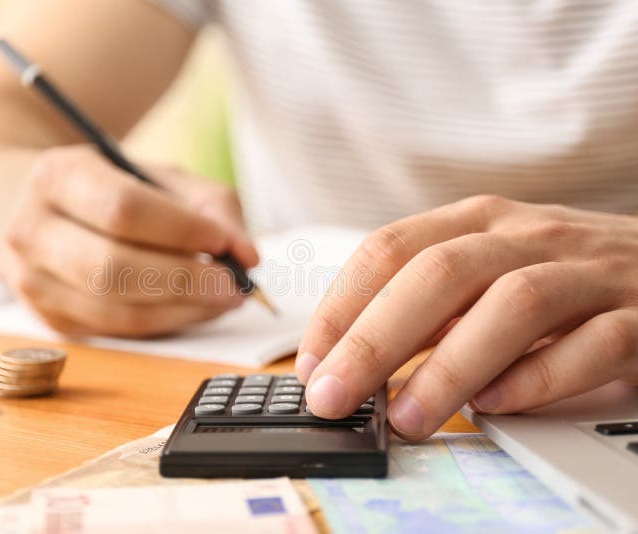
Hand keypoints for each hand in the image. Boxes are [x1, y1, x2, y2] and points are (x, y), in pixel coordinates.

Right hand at [0, 145, 257, 336]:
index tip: (226, 242)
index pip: (122, 210)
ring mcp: (31, 282)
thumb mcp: (158, 176)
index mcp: (57, 176)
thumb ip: (210, 205)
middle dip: (185, 281)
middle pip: (113, 268)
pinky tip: (193, 308)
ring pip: (116, 311)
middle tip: (234, 285)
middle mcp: (31, 230)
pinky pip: (118, 332)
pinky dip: (166, 323)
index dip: (182, 231)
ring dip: (182, 310)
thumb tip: (246, 255)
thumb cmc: (110, 188)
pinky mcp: (49, 320)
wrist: (36, 208)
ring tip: (223, 298)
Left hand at [296, 195, 637, 439]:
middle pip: (439, 273)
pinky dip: (537, 380)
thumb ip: (431, 307)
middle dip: (374, 338)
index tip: (310, 362)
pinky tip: (497, 407)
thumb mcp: (487, 271)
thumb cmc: (561, 275)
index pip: (391, 249)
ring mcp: (588, 272)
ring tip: (407, 419)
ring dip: (449, 366)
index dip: (342, 306)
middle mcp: (528, 237)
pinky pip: (591, 345)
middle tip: (332, 396)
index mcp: (479, 222)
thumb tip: (351, 358)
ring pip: (512, 305)